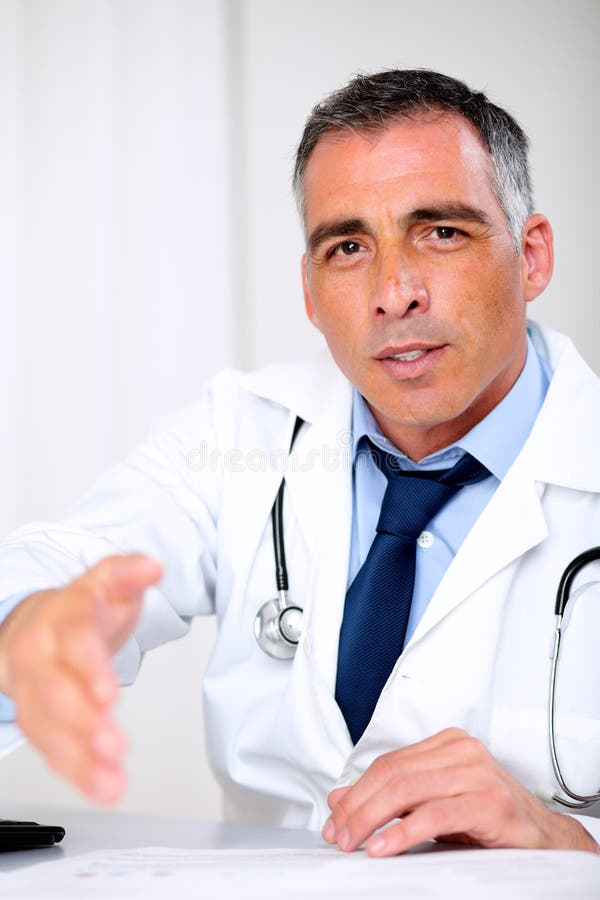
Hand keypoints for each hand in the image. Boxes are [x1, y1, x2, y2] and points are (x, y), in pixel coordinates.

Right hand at [0, 554, 161, 804]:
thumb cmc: (83, 608)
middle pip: (54, 690)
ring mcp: (32, 690)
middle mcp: (38, 655)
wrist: (42, 622)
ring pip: (47, 726)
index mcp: (60, 617)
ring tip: (111, 780)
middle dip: (83, 721)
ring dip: (79, 757)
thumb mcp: (108, 582)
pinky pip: (50, 748)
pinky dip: (76, 772)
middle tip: (114, 745)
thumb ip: (129, 573)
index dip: (89, 668)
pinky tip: (102, 787)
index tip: (109, 694)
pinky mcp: (37, 719)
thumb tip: (152, 566)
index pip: (73, 641)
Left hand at [323, 728, 598, 855]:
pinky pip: (434, 815)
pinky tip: (384, 847)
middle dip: (357, 807)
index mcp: (447, 743)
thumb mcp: (432, 803)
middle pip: (392, 774)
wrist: (543, 838)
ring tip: (354, 842)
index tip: (335, 818)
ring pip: (406, 790)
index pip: (388, 763)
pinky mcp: (489, 802)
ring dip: (371, 820)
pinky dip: (402, 833)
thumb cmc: (488, 819)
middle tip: (338, 835)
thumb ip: (391, 798)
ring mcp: (477, 773)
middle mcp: (461, 751)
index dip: (355, 791)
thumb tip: (340, 800)